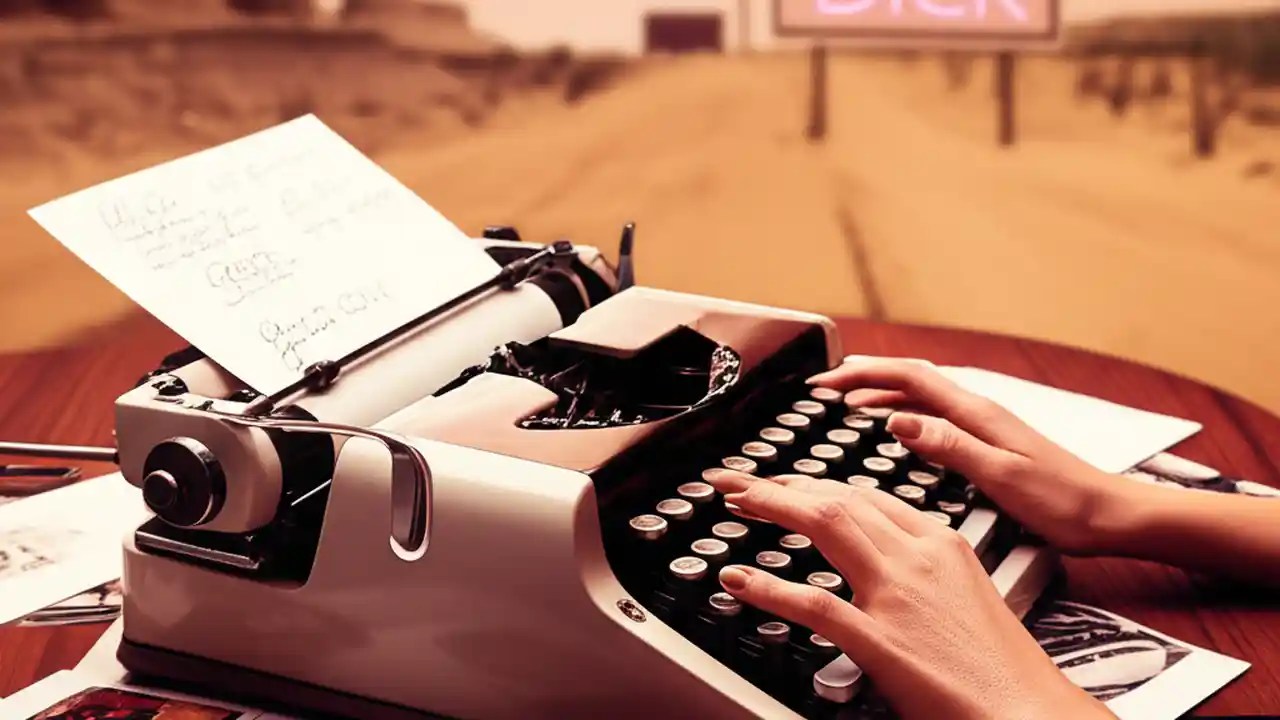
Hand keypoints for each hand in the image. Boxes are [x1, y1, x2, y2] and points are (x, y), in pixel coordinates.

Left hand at [705, 471, 1113, 719]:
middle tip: (742, 483)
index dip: (818, 485)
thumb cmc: (1002, 667)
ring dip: (771, 506)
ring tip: (733, 500)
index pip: (868, 496)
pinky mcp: (881, 639)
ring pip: (826, 524)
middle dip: (784, 485)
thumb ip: (924, 574)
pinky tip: (738, 579)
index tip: (786, 483)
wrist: (1031, 712)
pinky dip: (769, 588)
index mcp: (941, 544)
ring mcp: (898, 594)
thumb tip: (884, 572)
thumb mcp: (966, 596)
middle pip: (839, 499)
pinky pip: (812, 604)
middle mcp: (918, 557)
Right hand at [809, 359, 1135, 555]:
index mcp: (976, 413)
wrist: (1109, 515)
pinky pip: (934, 417)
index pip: (909, 377)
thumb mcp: (1000, 476)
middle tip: (825, 386)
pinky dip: (904, 414)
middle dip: (864, 376)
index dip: (863, 373)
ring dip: (881, 393)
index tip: (826, 380)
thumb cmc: (1064, 501)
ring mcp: (983, 425)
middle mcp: (978, 411)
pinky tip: (895, 429)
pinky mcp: (988, 442)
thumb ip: (948, 445)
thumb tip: (897, 420)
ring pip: (921, 397)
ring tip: (846, 402)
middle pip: (911, 379)